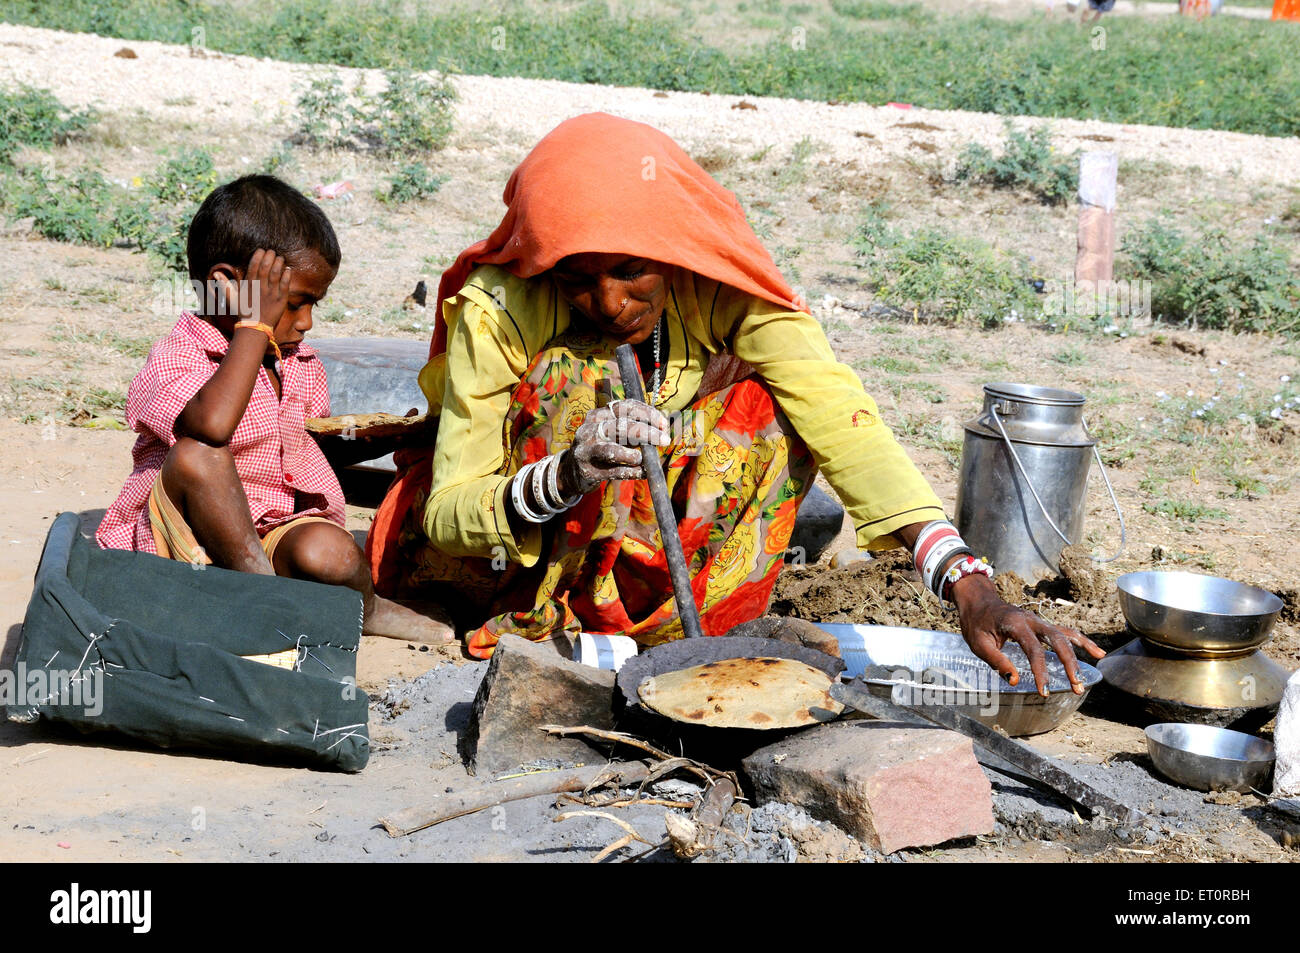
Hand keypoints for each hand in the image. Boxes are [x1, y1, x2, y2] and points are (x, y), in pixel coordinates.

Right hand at [217, 249, 291, 338]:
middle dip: (269, 257)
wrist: (255, 328)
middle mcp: (260, 288)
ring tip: (280, 257)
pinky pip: (285, 285)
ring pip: (276, 274)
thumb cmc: (244, 312)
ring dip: (278, 264)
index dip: (258, 256)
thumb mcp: (232, 298)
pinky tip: (288, 269)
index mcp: (249, 286)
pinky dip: (287, 276)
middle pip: (265, 268)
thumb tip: (215, 273)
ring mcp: (271, 294)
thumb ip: (225, 285)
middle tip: (272, 251)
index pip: (253, 267)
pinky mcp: (281, 300)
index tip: (261, 250)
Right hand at [558, 399, 671, 494]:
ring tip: (644, 459)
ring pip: (612, 451)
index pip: (625, 407)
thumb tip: (663, 430)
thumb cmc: (602, 447)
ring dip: (634, 455)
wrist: (572, 470)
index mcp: (598, 415)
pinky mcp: (587, 470)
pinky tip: (643, 472)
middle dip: (647, 433)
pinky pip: (613, 472)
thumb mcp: (613, 432)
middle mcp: (590, 429)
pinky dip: (632, 472)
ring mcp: (586, 450)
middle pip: (621, 426)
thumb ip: (634, 429)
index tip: (664, 424)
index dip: (647, 413)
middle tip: (665, 440)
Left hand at [950, 573, 1104, 696]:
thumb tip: (1015, 681)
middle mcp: (1032, 619)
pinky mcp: (1042, 625)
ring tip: (1085, 678)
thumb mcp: (978, 643)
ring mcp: (1039, 621)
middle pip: (1057, 640)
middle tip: (1075, 686)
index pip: (1034, 649)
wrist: (978, 601)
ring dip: (1076, 657)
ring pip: (1065, 636)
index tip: (1044, 691)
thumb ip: (997, 661)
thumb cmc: (976, 623)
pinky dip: (1081, 642)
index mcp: (1015, 623)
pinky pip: (1065, 632)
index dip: (1041, 671)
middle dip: (1068, 664)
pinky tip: (1097, 653)